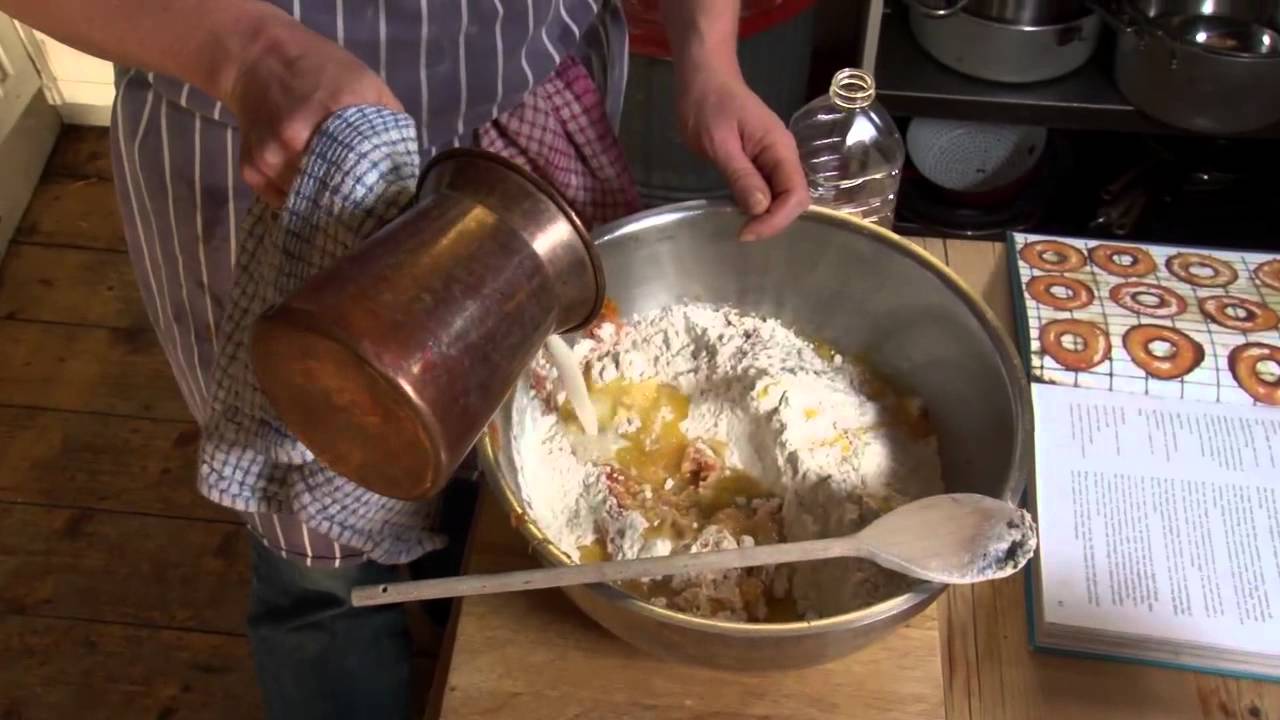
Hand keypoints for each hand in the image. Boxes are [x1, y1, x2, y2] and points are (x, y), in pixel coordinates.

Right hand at [223, 17, 402, 206]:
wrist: (258, 58)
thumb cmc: (319, 69)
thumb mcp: (366, 82)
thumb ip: (388, 121)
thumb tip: (403, 165)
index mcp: (331, 112)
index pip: (360, 171)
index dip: (372, 190)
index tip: (381, 200)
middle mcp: (295, 138)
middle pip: (331, 194)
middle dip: (346, 200)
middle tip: (359, 201)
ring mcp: (270, 157)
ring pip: (304, 201)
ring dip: (319, 201)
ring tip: (331, 191)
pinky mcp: (251, 170)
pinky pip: (279, 199)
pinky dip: (294, 196)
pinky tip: (304, 181)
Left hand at [674, 67, 807, 240]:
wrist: (703, 78)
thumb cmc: (709, 104)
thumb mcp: (719, 142)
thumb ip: (741, 174)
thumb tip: (760, 207)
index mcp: (779, 148)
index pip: (796, 194)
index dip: (776, 219)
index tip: (746, 232)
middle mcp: (783, 154)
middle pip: (794, 199)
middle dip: (773, 222)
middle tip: (742, 233)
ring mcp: (773, 158)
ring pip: (783, 197)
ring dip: (767, 217)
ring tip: (741, 228)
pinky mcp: (760, 161)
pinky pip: (769, 189)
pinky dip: (759, 206)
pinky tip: (741, 212)